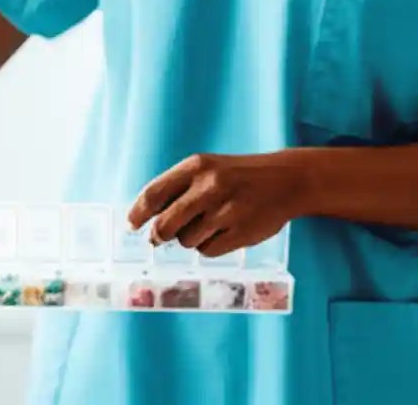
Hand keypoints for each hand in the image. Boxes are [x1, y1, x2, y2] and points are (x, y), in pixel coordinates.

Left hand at [126, 152, 305, 257]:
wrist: (286, 180)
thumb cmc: (238, 176)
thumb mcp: (208, 168)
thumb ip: (178, 188)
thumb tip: (147, 219)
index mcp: (196, 166)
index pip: (154, 194)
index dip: (138, 213)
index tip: (131, 225)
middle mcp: (209, 187)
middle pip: (165, 225)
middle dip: (159, 235)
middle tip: (159, 237)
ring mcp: (226, 211)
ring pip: (186, 241)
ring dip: (191, 238)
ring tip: (209, 224)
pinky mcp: (240, 233)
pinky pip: (208, 251)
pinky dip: (210, 246)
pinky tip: (224, 232)